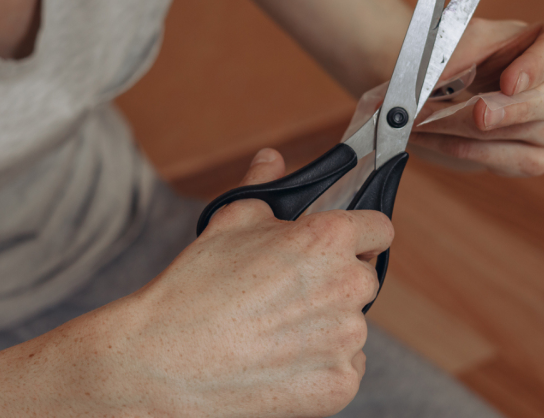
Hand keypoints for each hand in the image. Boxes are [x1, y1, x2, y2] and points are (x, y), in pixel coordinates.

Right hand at [76, 149, 393, 417]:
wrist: (164, 360)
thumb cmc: (194, 287)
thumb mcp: (230, 221)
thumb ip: (264, 186)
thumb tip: (272, 160)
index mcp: (329, 240)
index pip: (379, 229)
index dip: (358, 234)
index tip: (341, 245)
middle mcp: (348, 287)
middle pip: (362, 278)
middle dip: (334, 280)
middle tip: (288, 291)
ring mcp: (347, 340)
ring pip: (350, 325)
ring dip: (325, 324)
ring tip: (273, 329)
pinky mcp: (340, 384)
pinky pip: (344, 367)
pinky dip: (319, 365)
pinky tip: (279, 358)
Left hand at [404, 16, 543, 175]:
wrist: (475, 87)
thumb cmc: (484, 54)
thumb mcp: (468, 39)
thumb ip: (456, 53)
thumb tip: (429, 80)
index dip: (539, 66)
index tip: (510, 81)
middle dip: (512, 109)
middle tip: (478, 114)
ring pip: (525, 134)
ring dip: (468, 129)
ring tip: (424, 119)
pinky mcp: (541, 160)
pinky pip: (505, 160)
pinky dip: (463, 148)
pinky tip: (433, 137)